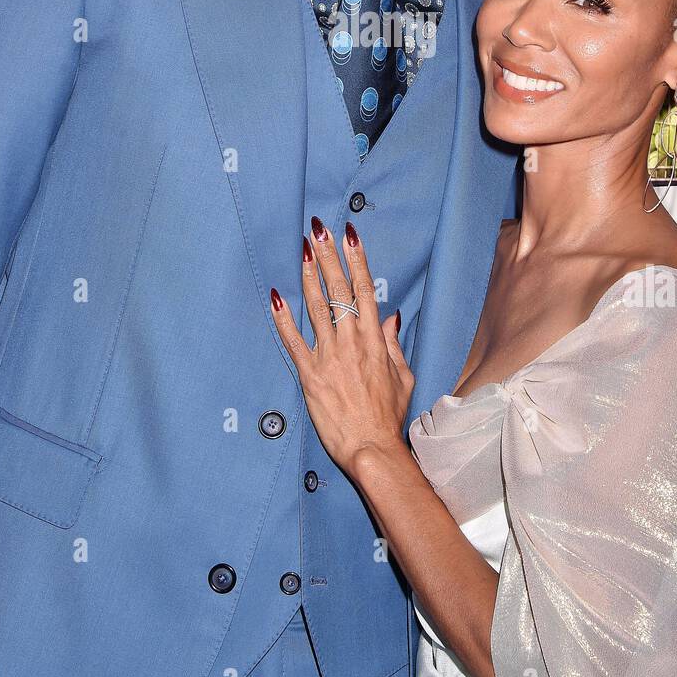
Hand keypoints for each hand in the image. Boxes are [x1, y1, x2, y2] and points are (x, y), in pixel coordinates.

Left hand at [270, 218, 414, 478]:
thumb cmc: (389, 416)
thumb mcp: (402, 377)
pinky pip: (293, 341)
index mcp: (375, 340)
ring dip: (309, 276)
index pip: (365, 289)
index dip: (357, 259)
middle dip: (328, 256)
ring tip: (302, 250)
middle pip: (339, 290)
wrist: (372, 448)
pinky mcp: (310, 375)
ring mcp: (329, 356)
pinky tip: (275, 297)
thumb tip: (391, 317)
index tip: (350, 235)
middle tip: (319, 229)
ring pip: (316, 307)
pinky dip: (283, 319)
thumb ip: (393, 344)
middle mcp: (352, 341)